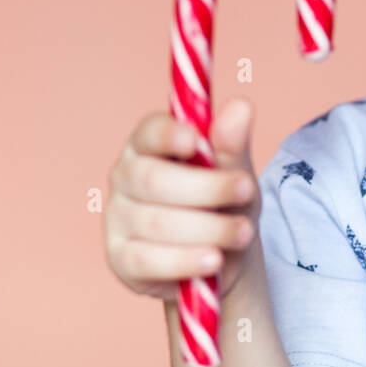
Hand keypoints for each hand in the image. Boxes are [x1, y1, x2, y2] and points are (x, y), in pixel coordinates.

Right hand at [104, 98, 263, 301]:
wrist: (220, 258)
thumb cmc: (223, 203)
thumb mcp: (235, 173)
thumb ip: (233, 144)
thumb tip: (240, 106)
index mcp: (148, 145)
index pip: (148, 132)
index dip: (168, 135)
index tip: (196, 141)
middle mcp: (125, 177)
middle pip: (153, 179)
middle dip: (207, 188)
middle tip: (247, 191)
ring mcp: (117, 219)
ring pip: (157, 223)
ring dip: (209, 228)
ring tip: (243, 232)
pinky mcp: (120, 260)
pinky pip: (149, 260)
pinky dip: (186, 260)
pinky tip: (214, 259)